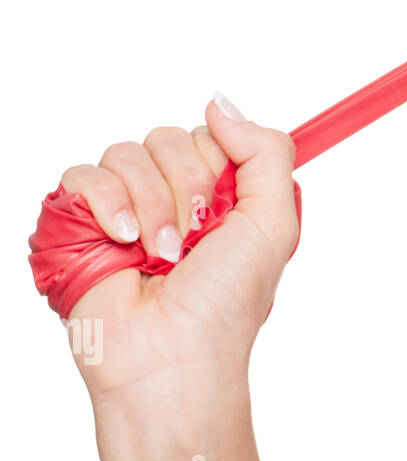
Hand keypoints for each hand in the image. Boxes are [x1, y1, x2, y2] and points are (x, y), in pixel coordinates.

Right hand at [56, 94, 298, 406]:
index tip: (223, 210)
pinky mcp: (78, 222)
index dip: (219, 166)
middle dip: (188, 188)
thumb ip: (266, 152)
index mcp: (217, 195)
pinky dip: (109, 204)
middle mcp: (170, 196)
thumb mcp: (273, 223)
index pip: (214, 135)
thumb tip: (221, 103)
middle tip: (192, 241)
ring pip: (129, 152)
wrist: (172, 357)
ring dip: (152, 206)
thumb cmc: (227, 302)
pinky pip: (84, 174)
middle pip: (172, 137)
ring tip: (160, 255)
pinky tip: (123, 243)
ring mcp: (122, 207)